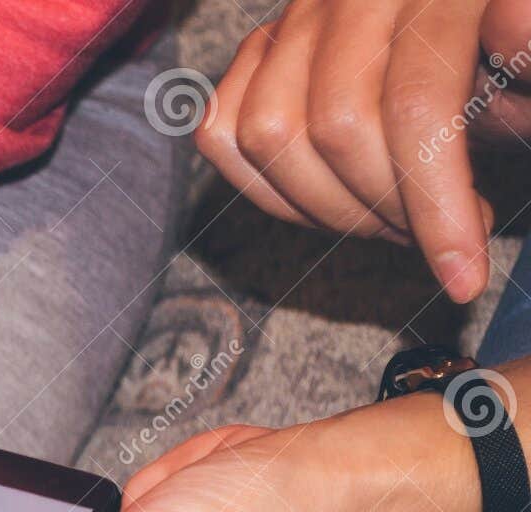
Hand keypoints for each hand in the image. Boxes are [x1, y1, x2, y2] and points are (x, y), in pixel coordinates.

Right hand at [197, 0, 530, 302]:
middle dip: (386, 212)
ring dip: (325, 208)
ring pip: (268, 134)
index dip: (435, 206)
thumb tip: (518, 32)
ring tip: (385, 218)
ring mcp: (297, 18)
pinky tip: (326, 196)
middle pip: (334, 129)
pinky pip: (221, 127)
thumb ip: (528, 39)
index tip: (462, 276)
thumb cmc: (504, 31)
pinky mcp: (260, 45)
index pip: (415, 105)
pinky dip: (263, 185)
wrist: (464, 14)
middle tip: (431, 235)